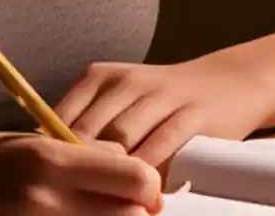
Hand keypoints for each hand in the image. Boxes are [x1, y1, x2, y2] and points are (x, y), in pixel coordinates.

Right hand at [0, 131, 163, 214]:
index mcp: (46, 160)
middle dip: (133, 213)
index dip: (144, 183)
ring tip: (81, 212)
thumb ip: (73, 155)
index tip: (136, 185)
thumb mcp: (17, 143)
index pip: (136, 178)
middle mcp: (45, 201)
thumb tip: (124, 163)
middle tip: (117, 207)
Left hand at [53, 54, 274, 174]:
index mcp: (99, 77)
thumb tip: (51, 165)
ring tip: (108, 197)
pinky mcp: (192, 113)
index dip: (53, 154)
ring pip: (122, 140)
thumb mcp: (119, 100)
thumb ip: (87, 125)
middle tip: (75, 194)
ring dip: (112, 173)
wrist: (225, 83)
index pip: (61, 117)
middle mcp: (126, 81)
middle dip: (80, 167)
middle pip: (88, 132)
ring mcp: (160, 95)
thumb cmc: (161, 102)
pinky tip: (142, 192)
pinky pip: (162, 146)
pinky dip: (148, 172)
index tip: (49, 181)